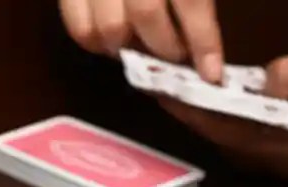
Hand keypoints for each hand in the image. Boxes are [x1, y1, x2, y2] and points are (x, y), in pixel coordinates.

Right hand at [59, 0, 223, 81]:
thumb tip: (205, 36)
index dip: (203, 37)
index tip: (212, 71)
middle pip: (145, 13)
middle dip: (165, 45)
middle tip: (176, 55)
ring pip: (107, 28)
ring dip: (129, 47)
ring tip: (141, 45)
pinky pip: (76, 25)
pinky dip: (94, 42)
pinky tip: (109, 40)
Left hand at [159, 40, 287, 175]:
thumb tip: (260, 86)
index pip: (245, 125)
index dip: (205, 111)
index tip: (174, 93)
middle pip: (230, 141)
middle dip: (193, 118)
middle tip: (159, 92)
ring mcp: (287, 168)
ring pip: (231, 148)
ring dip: (201, 124)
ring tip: (172, 97)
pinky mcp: (281, 165)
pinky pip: (239, 148)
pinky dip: (217, 129)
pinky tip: (200, 108)